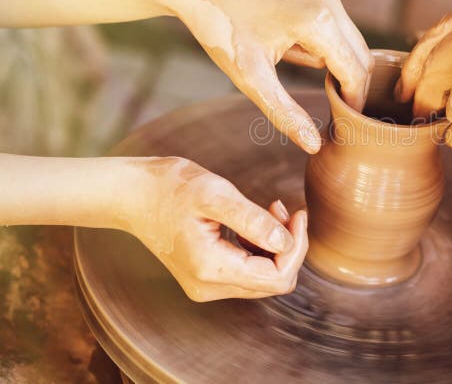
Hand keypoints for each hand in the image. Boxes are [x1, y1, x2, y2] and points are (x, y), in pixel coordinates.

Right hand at [126, 156, 307, 301]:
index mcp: (211, 269)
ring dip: (276, 244)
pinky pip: (248, 270)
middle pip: (273, 281)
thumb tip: (286, 242)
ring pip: (263, 276)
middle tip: (283, 209)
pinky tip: (257, 220)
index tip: (298, 213)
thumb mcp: (215, 194)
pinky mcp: (205, 275)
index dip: (296, 247)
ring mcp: (205, 285)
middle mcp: (208, 287)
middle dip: (288, 245)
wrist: (131, 193)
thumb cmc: (170, 186)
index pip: (277, 277)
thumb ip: (252, 220)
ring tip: (272, 209)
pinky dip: (260, 246)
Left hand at [161, 0, 372, 153]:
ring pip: (350, 40)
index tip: (346, 123)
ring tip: (287, 63)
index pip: (354, 71)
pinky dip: (323, 43)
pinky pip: (335, 25)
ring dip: (332, 62)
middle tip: (329, 108)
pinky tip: (289, 46)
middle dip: (349, 84)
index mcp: (317, 21)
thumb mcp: (251, 77)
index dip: (354, 100)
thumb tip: (314, 145)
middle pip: (361, 55)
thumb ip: (285, 113)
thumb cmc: (221, 30)